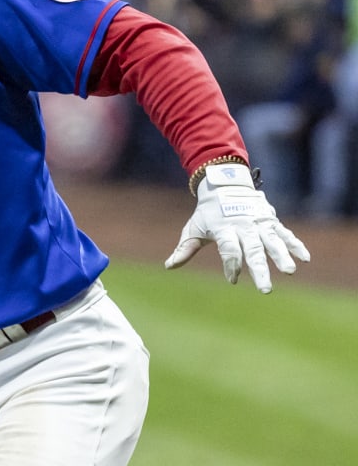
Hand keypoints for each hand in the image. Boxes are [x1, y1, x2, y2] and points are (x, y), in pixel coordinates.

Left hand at [165, 163, 310, 291]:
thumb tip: (168, 266)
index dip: (231, 265)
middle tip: (266, 288)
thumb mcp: (194, 228)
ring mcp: (259, 223)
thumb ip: (184, 248)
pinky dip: (296, 245)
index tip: (232, 279)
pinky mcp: (271, 221)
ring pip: (272, 241)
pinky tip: (305, 258)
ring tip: (290, 271)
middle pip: (252, 249)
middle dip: (259, 269)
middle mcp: (243, 226)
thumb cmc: (207, 213)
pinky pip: (285, 234)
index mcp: (223, 229)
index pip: (229, 249)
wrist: (225, 185)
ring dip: (282, 256)